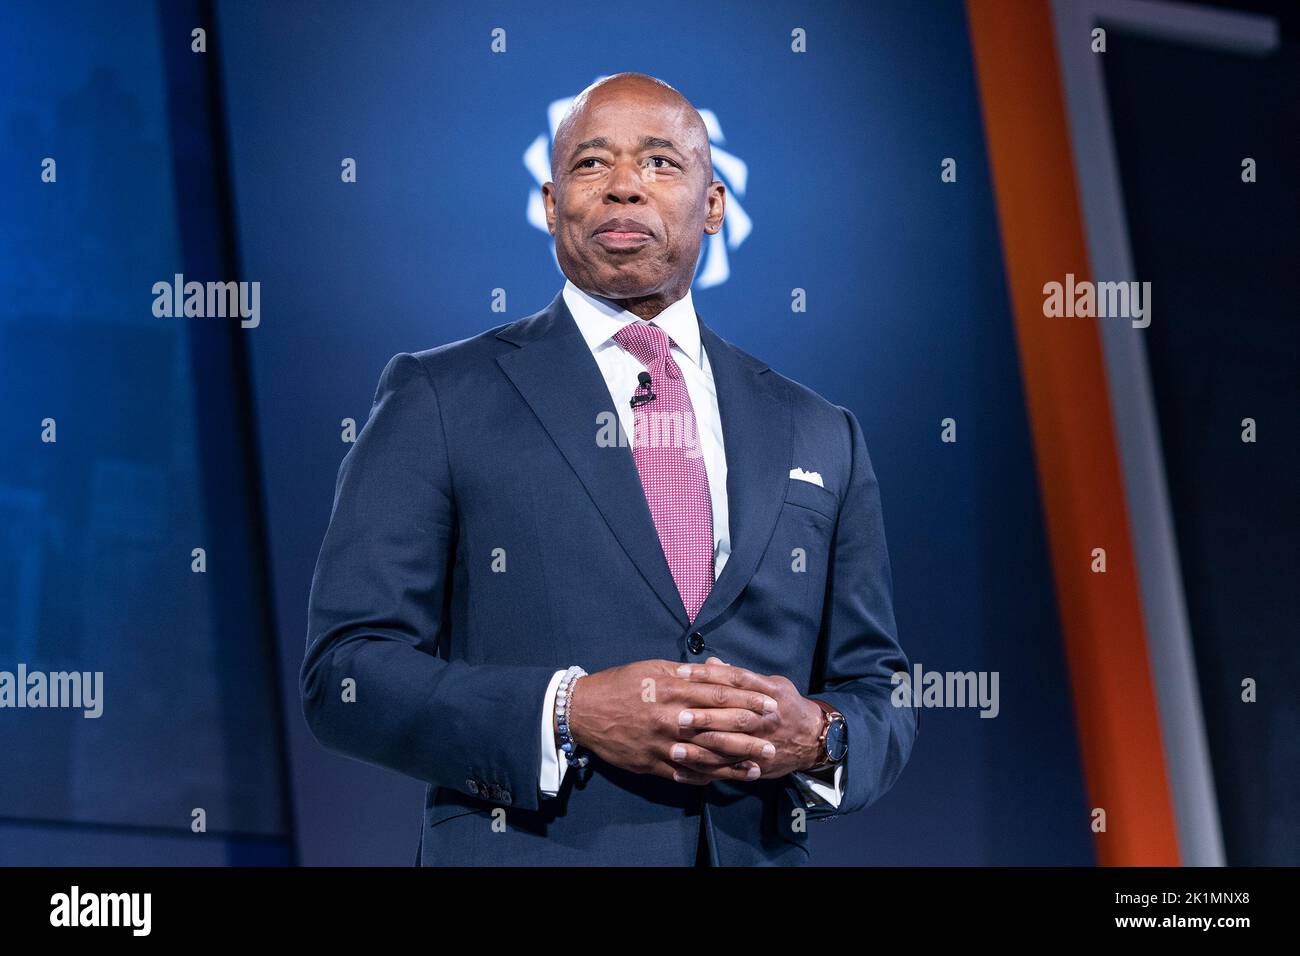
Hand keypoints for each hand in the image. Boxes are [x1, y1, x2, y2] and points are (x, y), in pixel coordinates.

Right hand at [565, 659, 781, 784]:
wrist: (584, 710)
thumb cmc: (621, 684)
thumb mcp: (654, 668)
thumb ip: (686, 673)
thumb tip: (715, 670)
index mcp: (674, 690)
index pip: (721, 694)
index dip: (748, 700)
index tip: (770, 704)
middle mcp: (672, 718)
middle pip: (719, 727)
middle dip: (749, 735)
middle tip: (773, 739)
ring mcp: (663, 743)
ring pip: (705, 755)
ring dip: (734, 763)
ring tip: (758, 767)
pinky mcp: (652, 763)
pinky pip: (683, 774)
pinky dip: (705, 777)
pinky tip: (724, 779)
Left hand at [674, 658, 824, 778]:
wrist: (812, 738)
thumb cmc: (785, 704)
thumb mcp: (771, 683)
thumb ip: (740, 675)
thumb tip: (710, 662)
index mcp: (768, 691)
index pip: (735, 680)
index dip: (708, 675)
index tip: (682, 673)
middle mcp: (764, 717)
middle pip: (733, 716)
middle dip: (706, 717)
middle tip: (678, 716)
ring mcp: (761, 743)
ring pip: (729, 747)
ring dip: (701, 749)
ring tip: (674, 749)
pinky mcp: (756, 764)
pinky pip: (727, 770)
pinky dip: (704, 772)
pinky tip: (681, 772)